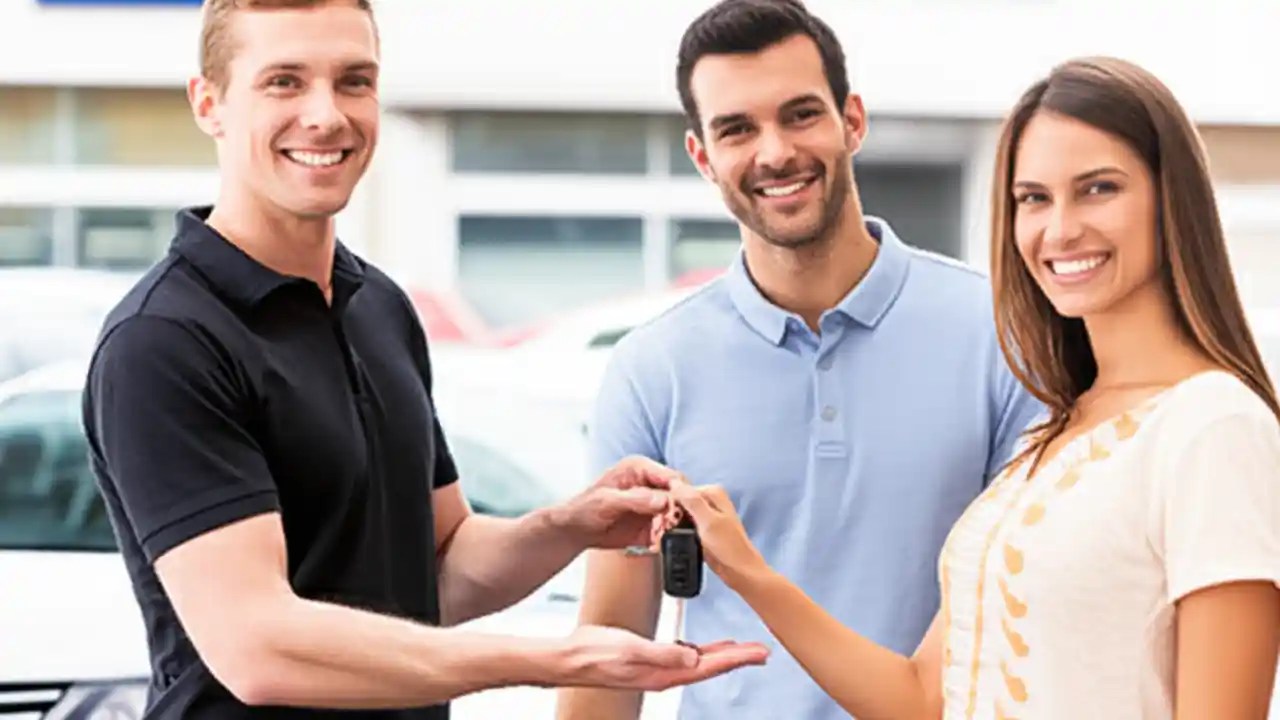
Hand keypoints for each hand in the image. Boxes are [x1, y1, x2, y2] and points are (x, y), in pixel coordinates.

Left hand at [553, 456, 684, 549]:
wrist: (575, 530)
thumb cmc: (585, 508)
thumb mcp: (607, 500)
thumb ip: (635, 498)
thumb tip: (662, 499)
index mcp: (641, 469)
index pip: (672, 477)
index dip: (680, 492)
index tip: (680, 508)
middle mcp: (652, 485)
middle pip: (680, 496)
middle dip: (681, 512)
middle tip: (674, 526)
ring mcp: (655, 506)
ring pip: (679, 515)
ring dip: (676, 527)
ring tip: (665, 535)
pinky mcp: (654, 525)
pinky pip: (670, 532)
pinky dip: (669, 538)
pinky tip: (660, 543)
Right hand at [556, 625, 768, 691]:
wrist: (571, 658)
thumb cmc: (597, 653)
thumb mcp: (631, 649)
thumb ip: (662, 653)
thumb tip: (693, 656)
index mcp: (665, 673)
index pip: (710, 666)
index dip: (737, 658)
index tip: (760, 653)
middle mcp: (665, 673)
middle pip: (711, 665)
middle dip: (738, 657)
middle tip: (762, 651)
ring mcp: (658, 668)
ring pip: (700, 662)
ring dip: (722, 655)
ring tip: (742, 649)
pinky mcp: (650, 660)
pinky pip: (684, 656)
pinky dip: (701, 651)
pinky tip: (705, 648)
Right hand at [668, 481, 769, 591]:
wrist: (739, 571)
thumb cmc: (727, 547)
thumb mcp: (708, 521)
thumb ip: (692, 500)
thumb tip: (674, 482)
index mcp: (712, 492)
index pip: (679, 488)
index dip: (668, 500)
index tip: (659, 514)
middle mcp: (709, 499)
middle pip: (679, 499)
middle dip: (668, 511)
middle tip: (660, 526)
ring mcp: (706, 514)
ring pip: (679, 512)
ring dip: (670, 522)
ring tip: (663, 533)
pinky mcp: (702, 528)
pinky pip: (683, 524)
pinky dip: (676, 530)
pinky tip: (669, 538)